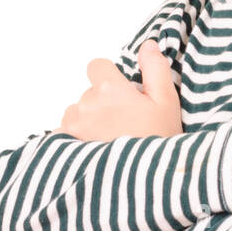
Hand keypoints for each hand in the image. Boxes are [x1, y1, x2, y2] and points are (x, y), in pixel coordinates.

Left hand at [57, 39, 182, 140]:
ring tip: (112, 142)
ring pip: (77, 114)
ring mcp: (72, 127)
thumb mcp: (167, 101)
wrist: (145, 185)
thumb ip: (155, 69)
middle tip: (126, 125)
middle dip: (103, 104)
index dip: (110, 78)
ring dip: (90, 122)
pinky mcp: (64, 148)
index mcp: (109, 88)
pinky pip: (66, 135)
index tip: (122, 95)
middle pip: (89, 93)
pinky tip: (97, 152)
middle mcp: (85, 104)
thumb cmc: (158, 141)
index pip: (97, 66)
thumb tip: (147, 45)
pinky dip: (78, 141)